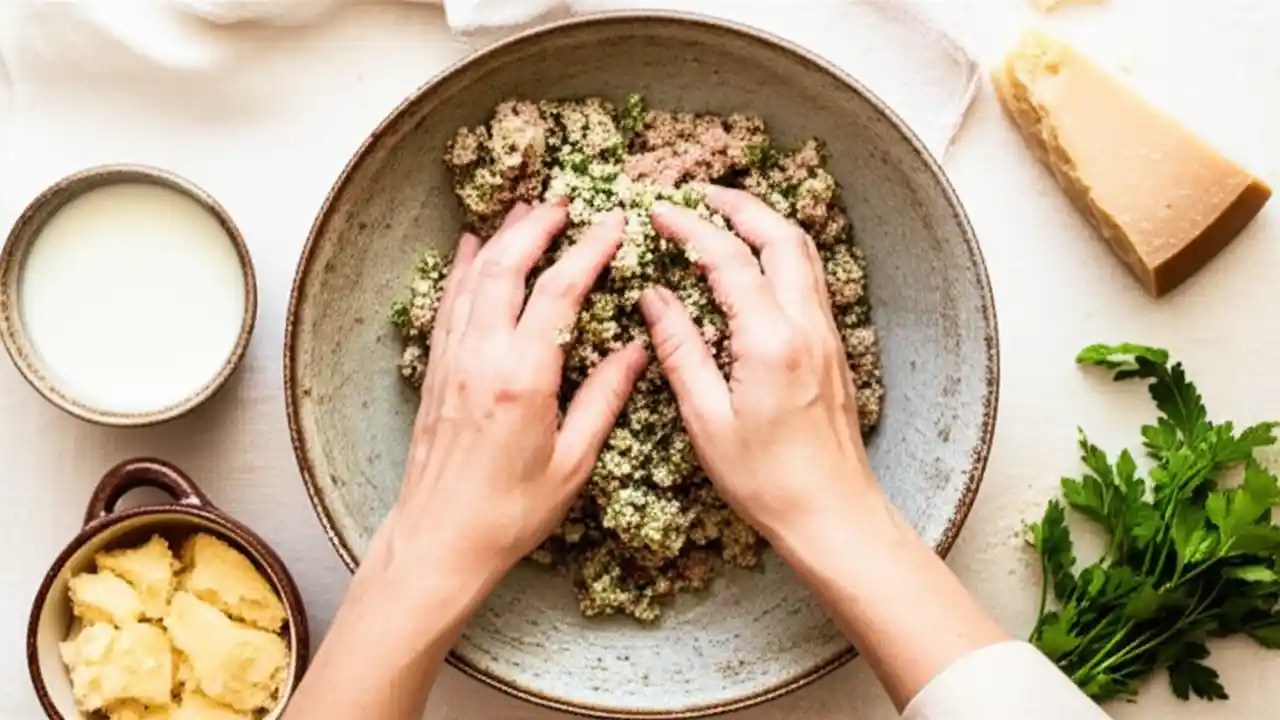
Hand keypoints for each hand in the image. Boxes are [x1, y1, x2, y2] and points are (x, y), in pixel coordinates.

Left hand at [384, 202, 647, 590]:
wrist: (438, 540)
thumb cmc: (510, 512)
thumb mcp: (573, 462)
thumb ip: (604, 398)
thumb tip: (636, 349)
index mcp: (523, 378)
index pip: (558, 292)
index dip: (587, 251)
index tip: (612, 224)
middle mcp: (481, 358)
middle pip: (506, 267)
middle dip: (536, 226)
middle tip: (566, 202)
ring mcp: (451, 360)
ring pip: (472, 278)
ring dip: (500, 237)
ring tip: (526, 210)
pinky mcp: (434, 370)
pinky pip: (448, 304)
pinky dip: (461, 269)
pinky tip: (469, 248)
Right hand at [640, 188, 1009, 710]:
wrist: (833, 514)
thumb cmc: (766, 480)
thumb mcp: (706, 419)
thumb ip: (680, 350)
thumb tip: (654, 297)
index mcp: (771, 340)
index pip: (727, 259)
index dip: (690, 228)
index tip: (659, 213)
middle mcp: (807, 326)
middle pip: (780, 236)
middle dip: (739, 205)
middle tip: (699, 195)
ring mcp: (827, 335)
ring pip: (804, 254)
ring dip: (766, 224)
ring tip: (727, 216)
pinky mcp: (834, 349)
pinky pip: (811, 280)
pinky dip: (782, 254)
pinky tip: (758, 266)